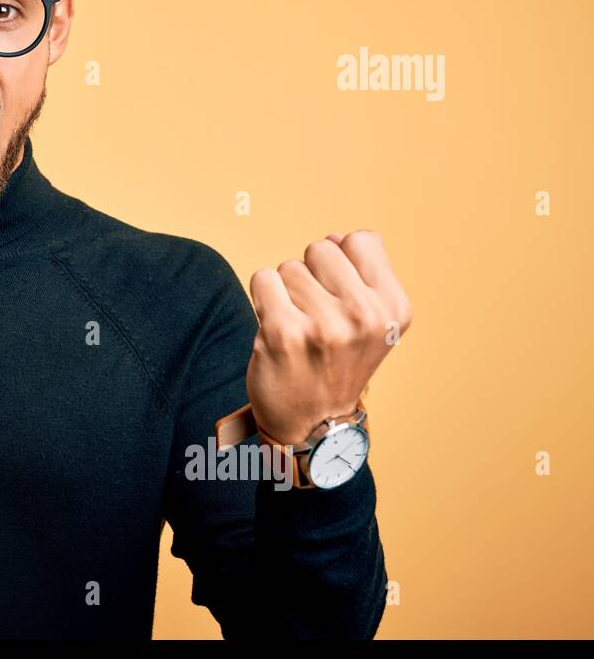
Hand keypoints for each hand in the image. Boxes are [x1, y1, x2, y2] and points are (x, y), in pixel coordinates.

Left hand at [245, 230, 411, 445]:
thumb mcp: (374, 320)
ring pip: (289, 266)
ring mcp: (324, 325)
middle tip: (315, 315)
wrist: (315, 423)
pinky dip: (263, 298)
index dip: (341, 262)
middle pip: (320, 248)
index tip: (341, 296)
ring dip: (287, 292)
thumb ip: (364, 271)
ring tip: (299, 326)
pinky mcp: (283, 333)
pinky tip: (276, 327)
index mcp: (394, 307)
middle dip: (312, 275)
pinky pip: (263, 278)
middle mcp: (365, 316)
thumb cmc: (340, 362)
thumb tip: (337, 236)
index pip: (359, 240)